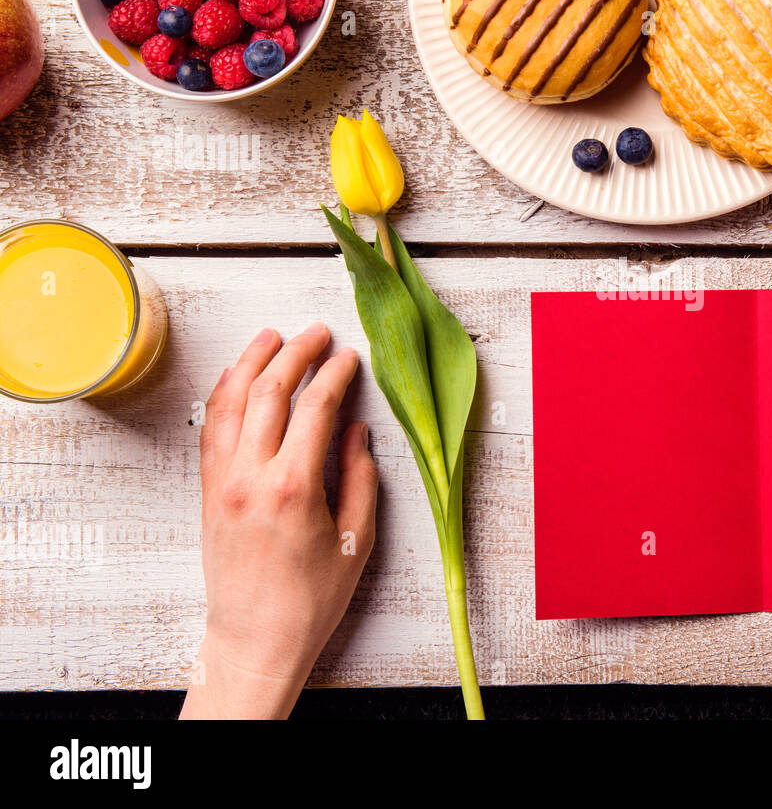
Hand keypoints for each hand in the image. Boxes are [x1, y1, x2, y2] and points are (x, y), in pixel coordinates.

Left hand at [181, 324, 377, 719]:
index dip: (336, 375)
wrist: (255, 640)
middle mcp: (251, 477)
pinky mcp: (209, 491)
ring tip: (271, 336)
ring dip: (251, 362)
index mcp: (294, 487)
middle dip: (296, 353)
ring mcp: (223, 482)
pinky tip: (237, 377)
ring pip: (231, 402)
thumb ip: (360, 479)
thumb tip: (356, 432)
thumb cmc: (310, 600)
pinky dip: (224, 394)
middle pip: (270, 392)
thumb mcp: (357, 541)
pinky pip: (211, 428)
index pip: (315, 408)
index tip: (350, 358)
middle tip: (317, 333)